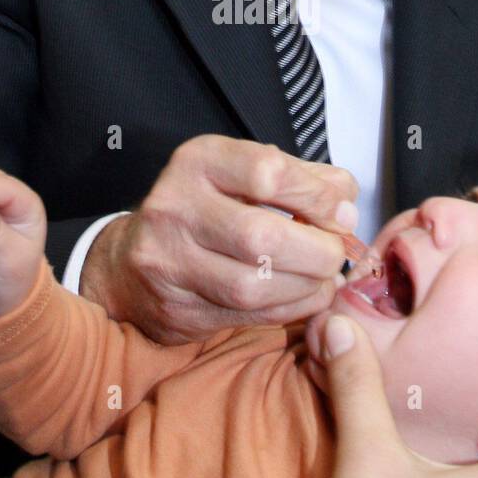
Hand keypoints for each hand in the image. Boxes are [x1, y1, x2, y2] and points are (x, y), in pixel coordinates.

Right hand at [81, 135, 357, 341]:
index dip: (317, 196)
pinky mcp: (177, 308)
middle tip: (336, 253)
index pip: (268, 172)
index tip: (340, 213)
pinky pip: (247, 315)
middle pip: (261, 235)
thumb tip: (345, 202)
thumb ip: (302, 179)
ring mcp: (169, 261)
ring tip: (323, 277)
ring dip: (307, 285)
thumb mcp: (244, 176)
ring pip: (254, 284)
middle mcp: (176, 207)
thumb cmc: (206, 211)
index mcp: (198, 162)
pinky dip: (290, 308)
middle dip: (317, 250)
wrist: (131, 263)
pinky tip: (305, 297)